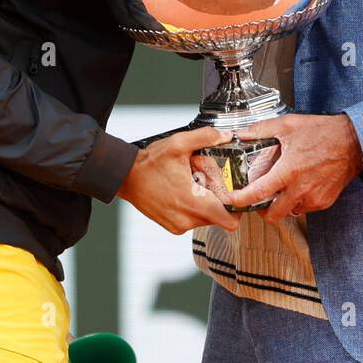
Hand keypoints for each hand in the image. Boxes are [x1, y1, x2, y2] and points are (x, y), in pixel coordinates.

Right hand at [118, 126, 239, 234]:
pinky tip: (183, 191)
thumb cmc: (149, 164)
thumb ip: (205, 138)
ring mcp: (179, 225)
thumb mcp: (179, 144)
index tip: (232, 193)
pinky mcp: (173, 227)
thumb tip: (225, 136)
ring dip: (205, 202)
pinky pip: (193, 219)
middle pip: (219, 216)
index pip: (229, 220)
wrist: (126, 177)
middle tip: (206, 181)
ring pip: (207, 218)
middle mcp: (187, 219)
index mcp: (194, 203)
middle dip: (218, 198)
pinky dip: (193, 207)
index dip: (236, 207)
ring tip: (192, 183)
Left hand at [227, 113, 362, 221]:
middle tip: (258, 200)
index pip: (259, 192)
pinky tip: (299, 186)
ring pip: (290, 211)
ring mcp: (314, 198)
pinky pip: (305, 207)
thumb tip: (243, 134)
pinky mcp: (325, 201)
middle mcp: (301, 189)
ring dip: (282, 205)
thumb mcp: (289, 125)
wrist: (354, 142)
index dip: (242, 200)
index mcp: (289, 171)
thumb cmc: (324, 132)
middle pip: (273, 214)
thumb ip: (262, 130)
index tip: (233, 200)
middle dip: (262, 211)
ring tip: (281, 189)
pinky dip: (298, 201)